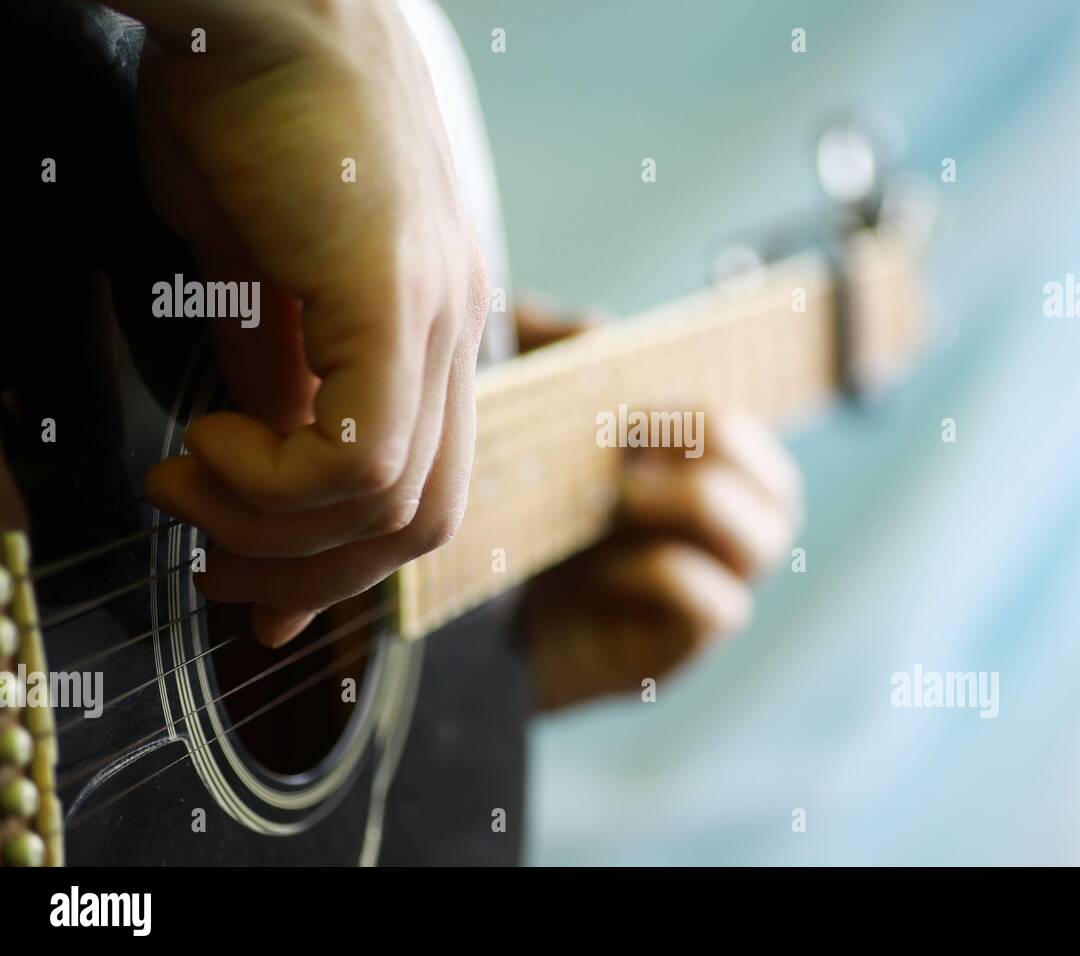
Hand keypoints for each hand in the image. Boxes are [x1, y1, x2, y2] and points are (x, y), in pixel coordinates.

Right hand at [107, 1, 489, 645]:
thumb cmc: (249, 109)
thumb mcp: (258, 263)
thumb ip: (279, 361)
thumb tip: (266, 441)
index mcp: (431, 322)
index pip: (425, 480)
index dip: (348, 558)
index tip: (265, 592)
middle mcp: (455, 327)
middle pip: (427, 518)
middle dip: (313, 570)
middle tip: (213, 562)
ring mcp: (438, 314)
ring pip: (395, 503)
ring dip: (274, 527)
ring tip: (190, 481)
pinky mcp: (396, 297)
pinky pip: (361, 457)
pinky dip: (279, 485)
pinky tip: (215, 441)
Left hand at [513, 307, 802, 710]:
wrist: (466, 628)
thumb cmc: (508, 518)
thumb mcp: (520, 428)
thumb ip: (542, 361)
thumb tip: (585, 327)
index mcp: (693, 483)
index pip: (751, 437)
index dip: (707, 412)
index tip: (632, 407)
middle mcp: (719, 541)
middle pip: (779, 483)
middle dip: (707, 444)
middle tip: (626, 443)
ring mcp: (706, 597)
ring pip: (765, 540)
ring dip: (690, 501)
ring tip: (617, 498)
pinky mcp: (678, 651)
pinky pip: (717, 606)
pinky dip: (661, 574)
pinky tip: (598, 573)